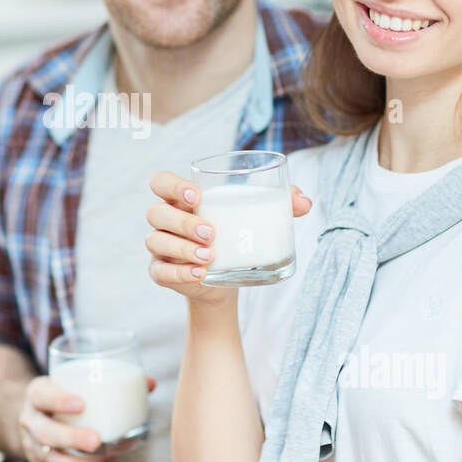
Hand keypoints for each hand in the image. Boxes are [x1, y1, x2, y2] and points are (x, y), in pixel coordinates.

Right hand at [16, 373, 156, 461]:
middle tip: (96, 440)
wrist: (37, 412)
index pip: (41, 394)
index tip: (82, 403)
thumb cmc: (66, 392)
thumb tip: (150, 383)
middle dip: (71, 438)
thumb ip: (112, 379)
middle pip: (44, 432)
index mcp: (36, 393)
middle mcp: (29, 419)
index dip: (59, 399)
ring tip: (109, 454)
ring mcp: (31, 445)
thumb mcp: (77, 380)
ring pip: (51, 459)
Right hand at [146, 170, 310, 307]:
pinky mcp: (161, 272)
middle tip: (212, 232)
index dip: (173, 185)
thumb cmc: (236, 237)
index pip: (161, 182)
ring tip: (209, 255)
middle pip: (156, 212)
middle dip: (183, 221)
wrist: (226, 279)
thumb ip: (279, 204)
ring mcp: (161, 247)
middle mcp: (166, 220)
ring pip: (155, 241)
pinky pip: (160, 272)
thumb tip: (306, 201)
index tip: (197, 196)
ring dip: (182, 248)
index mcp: (182, 199)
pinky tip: (200, 274)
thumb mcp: (255, 218)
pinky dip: (179, 273)